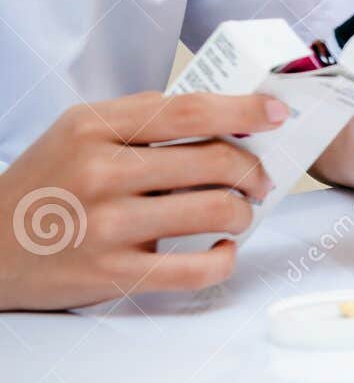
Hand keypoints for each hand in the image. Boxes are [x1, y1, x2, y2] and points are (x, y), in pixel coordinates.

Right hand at [0, 93, 282, 310]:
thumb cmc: (48, 185)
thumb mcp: (79, 133)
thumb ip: (144, 121)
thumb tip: (226, 118)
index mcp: (93, 128)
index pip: (189, 111)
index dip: (244, 109)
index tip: (277, 112)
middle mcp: (100, 172)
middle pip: (214, 161)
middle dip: (252, 171)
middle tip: (259, 180)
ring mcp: (108, 225)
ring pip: (216, 210)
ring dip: (243, 212)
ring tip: (238, 213)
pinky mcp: (114, 273)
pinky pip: (198, 268)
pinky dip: (225, 258)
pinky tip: (223, 249)